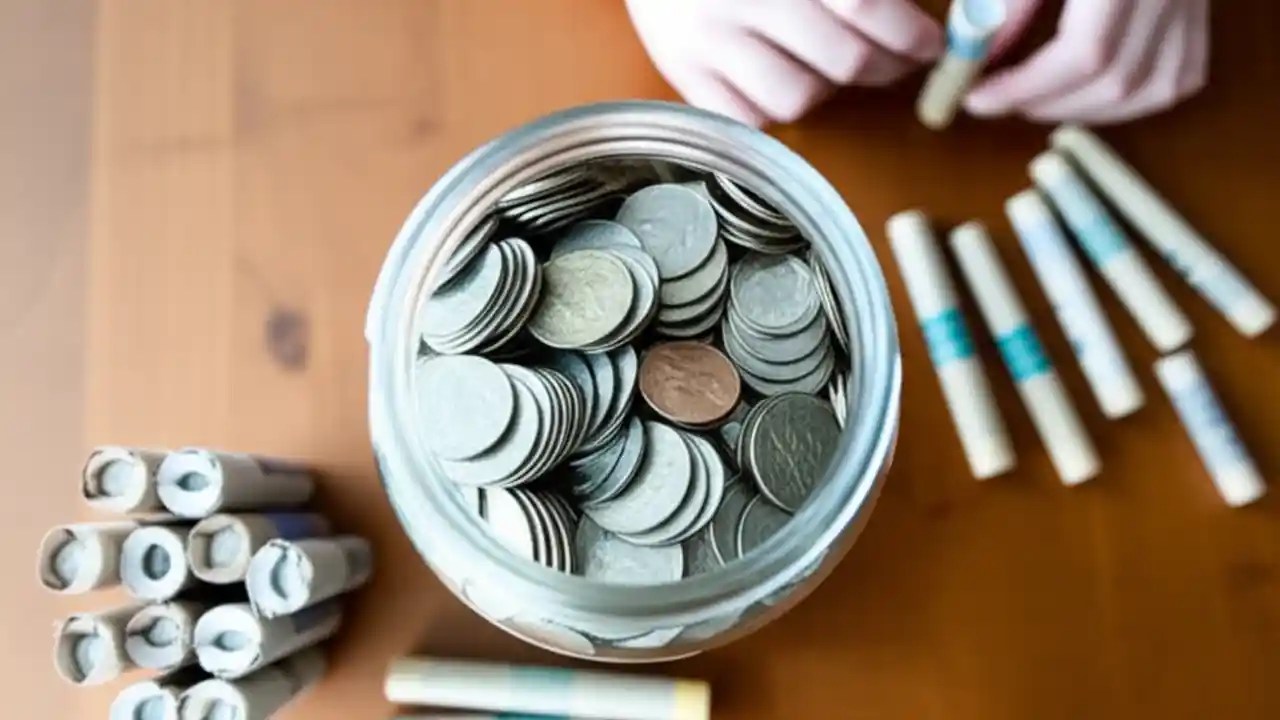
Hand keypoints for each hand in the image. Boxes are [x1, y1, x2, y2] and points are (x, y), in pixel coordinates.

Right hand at [626, 0, 943, 126]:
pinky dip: (771, 109)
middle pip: (841, 60)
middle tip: (897, 63)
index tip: (929, 44)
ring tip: (826, 67)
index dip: (907, 32)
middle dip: (884, 68)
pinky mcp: (683, 76)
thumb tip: (902, 15)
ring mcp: (707, 43)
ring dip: (826, 89)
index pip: (861, 4)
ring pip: (797, 98)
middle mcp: (740, 1)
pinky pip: (748, 119)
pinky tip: (778, 80)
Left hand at [965, 0, 1209, 123]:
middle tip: (998, 98)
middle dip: (1046, 102)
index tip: (977, 97)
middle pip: (1116, 77)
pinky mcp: (1200, 6)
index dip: (1026, 86)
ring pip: (1152, 86)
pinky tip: (1087, 92)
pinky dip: (1132, 98)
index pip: (1084, 52)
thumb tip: (979, 54)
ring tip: (1034, 99)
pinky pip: (1180, 73)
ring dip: (1084, 108)